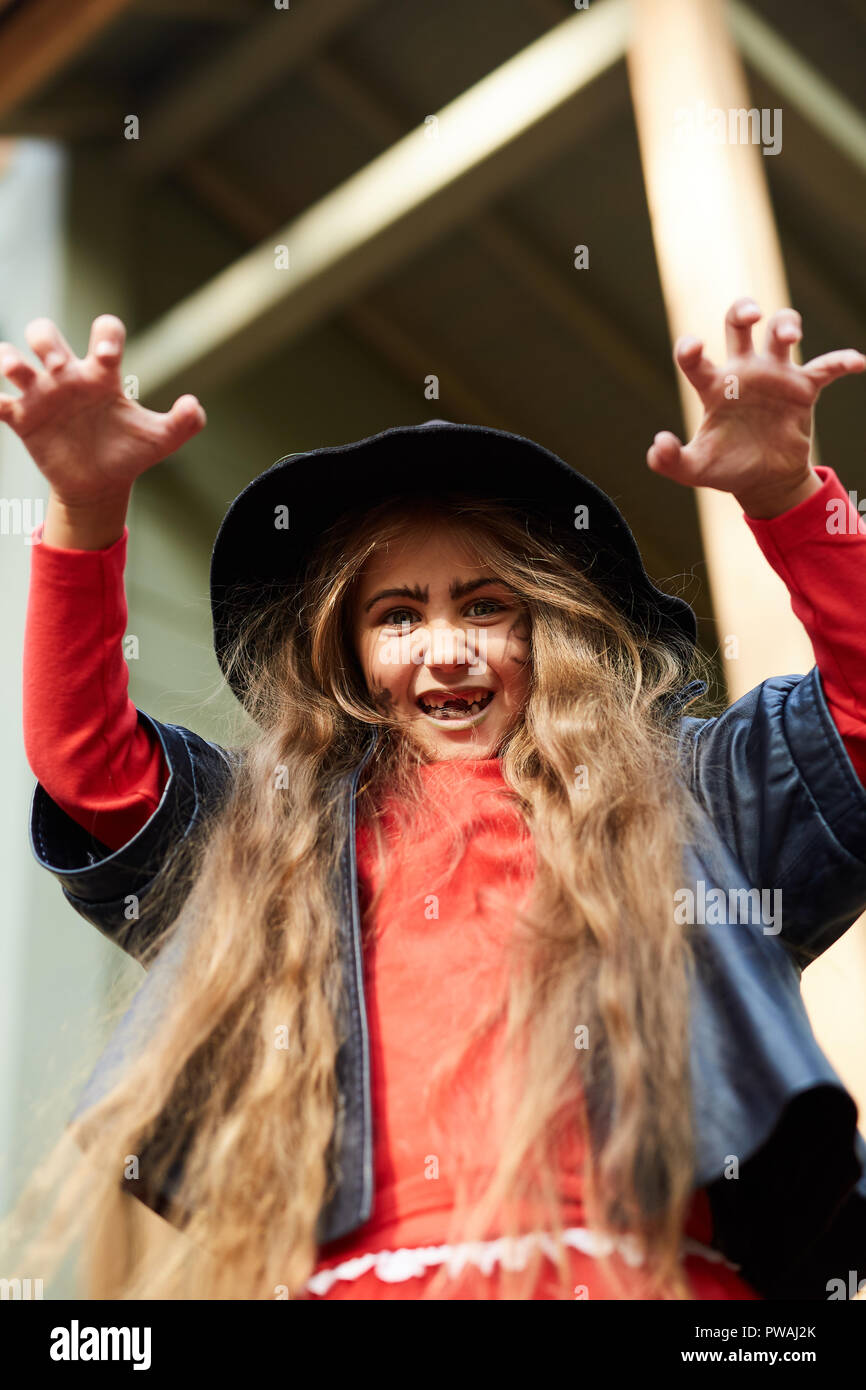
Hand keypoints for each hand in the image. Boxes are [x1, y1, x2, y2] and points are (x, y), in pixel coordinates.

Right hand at [0, 314, 205, 506]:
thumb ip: (184, 423)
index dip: (105, 335)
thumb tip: (193, 404)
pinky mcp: (22, 419)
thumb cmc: (128, 453)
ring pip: (12, 359)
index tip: (108, 356)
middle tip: (58, 369)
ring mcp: (41, 396)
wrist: (100, 485)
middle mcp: (67, 377)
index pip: (103, 333)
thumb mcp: (160, 440)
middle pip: (45, 334)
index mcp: (101, 375)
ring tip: (19, 372)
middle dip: (46, 341)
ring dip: (9, 358)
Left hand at [646, 298, 865, 517]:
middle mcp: (742, 372)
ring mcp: (774, 376)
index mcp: (713, 387)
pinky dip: (843, 361)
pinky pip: (827, 366)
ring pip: (780, 332)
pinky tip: (857, 363)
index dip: (690, 349)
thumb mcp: (695, 470)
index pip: (695, 359)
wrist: (764, 481)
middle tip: (751, 316)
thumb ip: (671, 461)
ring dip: (787, 325)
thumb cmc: (726, 468)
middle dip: (743, 311)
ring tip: (790, 339)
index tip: (694, 346)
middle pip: (739, 324)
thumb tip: (658, 445)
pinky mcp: (803, 388)